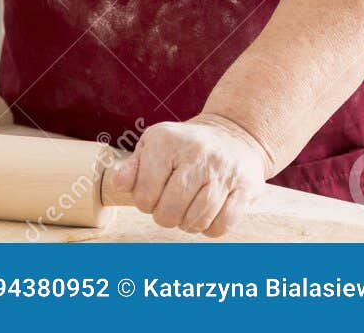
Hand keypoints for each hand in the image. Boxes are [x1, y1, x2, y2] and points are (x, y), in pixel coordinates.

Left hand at [105, 115, 270, 236]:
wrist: (232, 135)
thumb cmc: (183, 146)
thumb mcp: (153, 146)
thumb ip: (132, 167)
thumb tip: (116, 183)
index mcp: (167, 141)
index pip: (145, 190)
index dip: (143, 202)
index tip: (149, 196)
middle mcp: (197, 154)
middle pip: (171, 208)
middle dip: (164, 216)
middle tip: (166, 209)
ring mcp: (224, 171)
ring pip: (198, 218)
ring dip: (187, 224)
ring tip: (184, 213)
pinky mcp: (246, 187)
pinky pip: (223, 224)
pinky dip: (209, 229)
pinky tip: (204, 218)